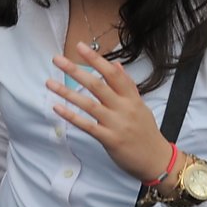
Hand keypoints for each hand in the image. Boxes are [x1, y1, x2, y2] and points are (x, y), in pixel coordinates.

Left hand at [49, 45, 173, 181]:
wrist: (157, 159)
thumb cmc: (146, 132)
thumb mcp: (140, 106)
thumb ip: (128, 86)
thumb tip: (117, 66)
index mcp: (132, 98)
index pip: (113, 73)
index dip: (96, 59)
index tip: (80, 47)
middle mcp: (124, 108)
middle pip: (98, 85)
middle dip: (76, 71)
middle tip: (57, 59)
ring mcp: (117, 123)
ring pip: (89, 104)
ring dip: (67, 92)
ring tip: (49, 83)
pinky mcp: (110, 139)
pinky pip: (87, 125)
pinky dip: (71, 116)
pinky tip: (57, 107)